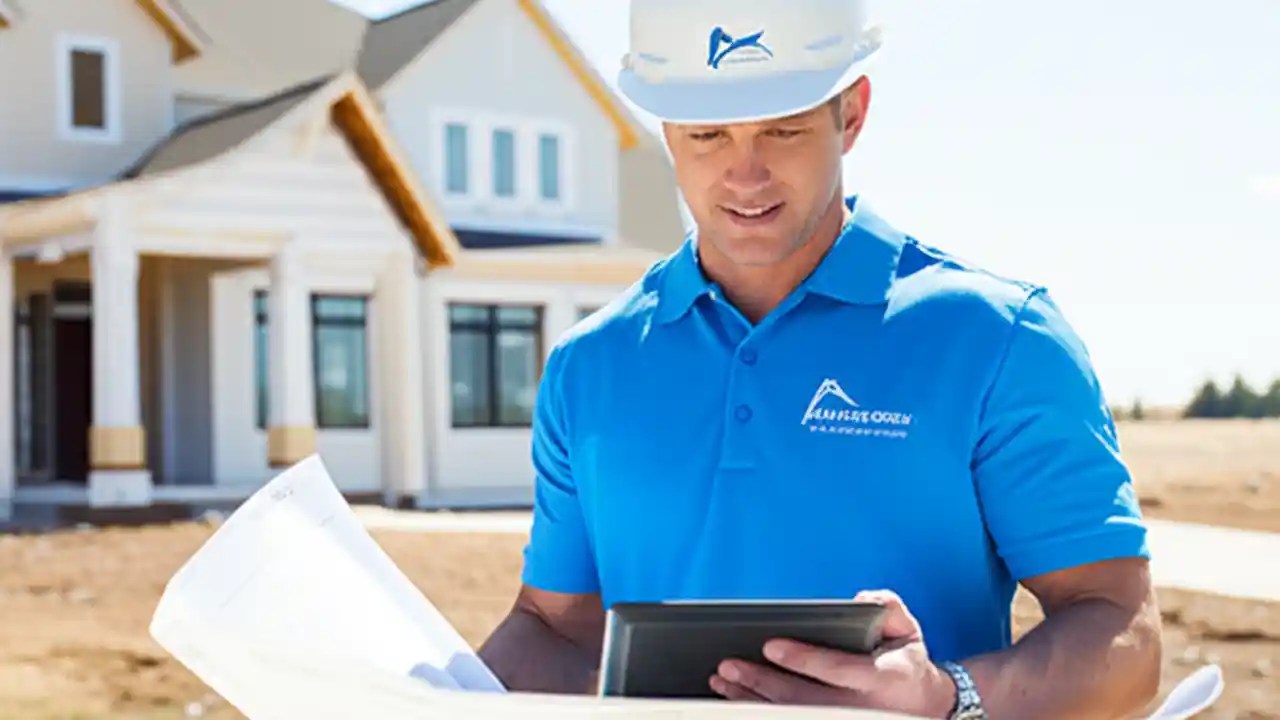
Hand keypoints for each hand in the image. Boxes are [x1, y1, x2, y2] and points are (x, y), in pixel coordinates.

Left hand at [710, 590, 957, 718]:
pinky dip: (759, 710)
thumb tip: (863, 600)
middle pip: (805, 700)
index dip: (804, 659)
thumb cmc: (904, 661)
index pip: (839, 670)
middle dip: (762, 682)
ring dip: (752, 699)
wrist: (923, 706)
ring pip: (793, 716)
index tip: (771, 645)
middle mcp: (864, 709)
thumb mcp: (906, 629)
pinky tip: (736, 697)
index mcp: (885, 679)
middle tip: (729, 664)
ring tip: (723, 680)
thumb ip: (887, 608)